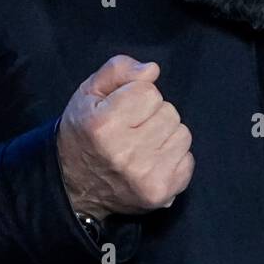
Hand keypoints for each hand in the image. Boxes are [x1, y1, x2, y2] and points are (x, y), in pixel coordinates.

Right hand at [57, 55, 194, 221]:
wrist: (74, 186)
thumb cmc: (84, 134)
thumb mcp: (88, 93)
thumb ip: (118, 70)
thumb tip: (152, 70)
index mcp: (103, 125)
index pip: (149, 91)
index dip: (136, 96)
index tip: (122, 110)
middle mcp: (125, 153)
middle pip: (169, 112)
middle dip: (153, 116)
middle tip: (131, 130)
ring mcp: (145, 176)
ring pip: (183, 134)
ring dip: (166, 136)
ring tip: (142, 146)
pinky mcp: (160, 193)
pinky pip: (188, 159)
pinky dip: (173, 158)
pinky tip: (151, 162)